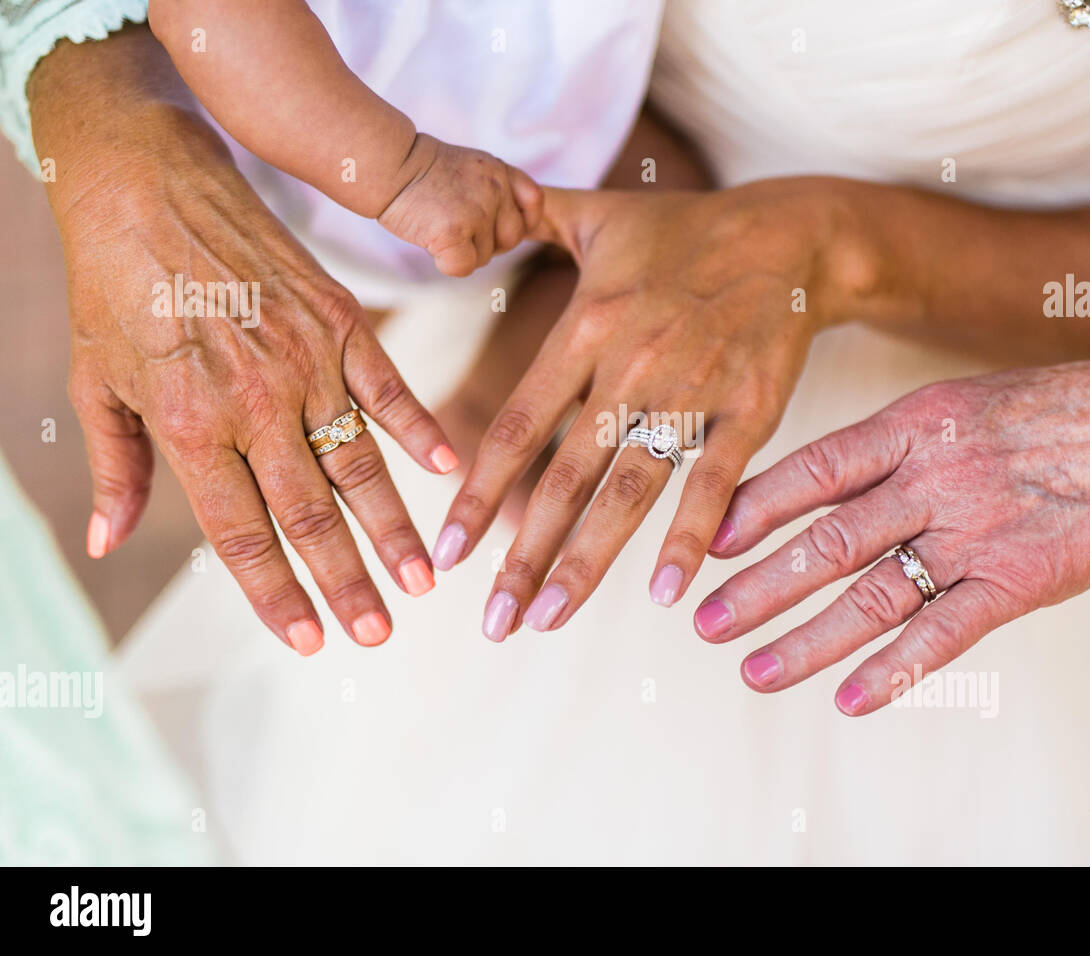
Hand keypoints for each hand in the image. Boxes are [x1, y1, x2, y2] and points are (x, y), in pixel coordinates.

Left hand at [32, 32, 454, 653]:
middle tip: (378, 635)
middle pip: (312, 515)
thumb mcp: (95, 381)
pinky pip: (390, 389)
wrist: (148, 183)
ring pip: (360, 466)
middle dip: (348, 584)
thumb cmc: (114, 285)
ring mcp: (306, 361)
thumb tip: (109, 540)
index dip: (277, 594)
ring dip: (395, 531)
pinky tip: (449, 472)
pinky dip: (422, 432)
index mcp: (190, 424)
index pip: (243, 534)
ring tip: (423, 581)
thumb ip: (114, 467)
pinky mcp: (341, 323)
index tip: (309, 641)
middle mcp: (255, 402)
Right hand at [378, 134, 542, 276]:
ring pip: (485, 257)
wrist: (386, 163)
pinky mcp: (455, 233)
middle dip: (486, 242)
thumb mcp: (470, 166)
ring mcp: (477, 211)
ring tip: (436, 224)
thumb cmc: (419, 170)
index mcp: (500, 171)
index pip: (534, 203)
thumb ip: (494, 190)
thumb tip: (509, 231)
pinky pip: (463, 267)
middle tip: (455, 225)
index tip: (496, 223)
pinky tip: (430, 240)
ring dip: (462, 251)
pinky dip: (446, 262)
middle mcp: (495, 189)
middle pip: (511, 239)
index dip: (520, 221)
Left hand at [432, 182, 840, 639]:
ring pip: (629, 492)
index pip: (518, 426)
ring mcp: (692, 391)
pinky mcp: (750, 412)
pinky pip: (712, 484)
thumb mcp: (592, 212)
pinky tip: (667, 596)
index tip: (449, 552)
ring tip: (548, 620)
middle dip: (524, 556)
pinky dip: (688, 540)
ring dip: (587, 563)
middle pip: (565, 478)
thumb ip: (518, 219)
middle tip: (492, 623)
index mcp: (587, 326)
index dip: (479, 494)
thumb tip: (448, 222)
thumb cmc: (684, 229)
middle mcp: (631, 365)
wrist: (792, 236)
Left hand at [694, 362, 1089, 714]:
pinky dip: (894, 671)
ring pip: (873, 595)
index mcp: (912, 428)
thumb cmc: (1043, 416)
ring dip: (807, 640)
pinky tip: (849, 701)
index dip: (755, 507)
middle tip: (705, 622)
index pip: (815, 469)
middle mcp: (934, 481)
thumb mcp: (955, 401)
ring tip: (752, 672)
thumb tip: (808, 482)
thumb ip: (886, 445)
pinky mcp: (1015, 583)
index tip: (708, 540)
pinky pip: (944, 634)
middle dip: (760, 586)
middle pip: (829, 541)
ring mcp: (974, 534)